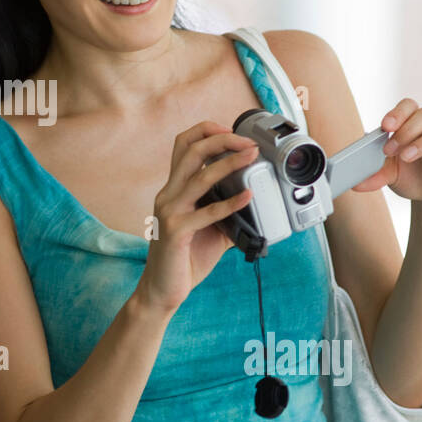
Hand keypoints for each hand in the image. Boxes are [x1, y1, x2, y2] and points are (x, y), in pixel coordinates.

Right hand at [134, 121, 259, 314]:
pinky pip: (206, 212)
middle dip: (221, 139)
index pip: (183, 145)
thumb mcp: (210, 229)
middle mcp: (168, 194)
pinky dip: (230, 203)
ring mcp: (169, 211)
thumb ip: (227, 212)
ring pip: (199, 176)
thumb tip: (259, 204)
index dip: (206, 130)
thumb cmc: (184, 258)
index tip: (231, 130)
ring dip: (229, 163)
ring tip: (252, 156)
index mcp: (174, 189)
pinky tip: (248, 197)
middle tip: (248, 142)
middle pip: (190, 150)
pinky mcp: (175, 231)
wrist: (162, 290)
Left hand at [351, 98, 421, 212]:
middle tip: (390, 149)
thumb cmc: (409, 176)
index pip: (408, 106)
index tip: (385, 126)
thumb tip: (354, 184)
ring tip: (407, 157)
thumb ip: (373, 175)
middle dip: (407, 130)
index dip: (398, 113)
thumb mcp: (388, 175)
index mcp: (412, 125)